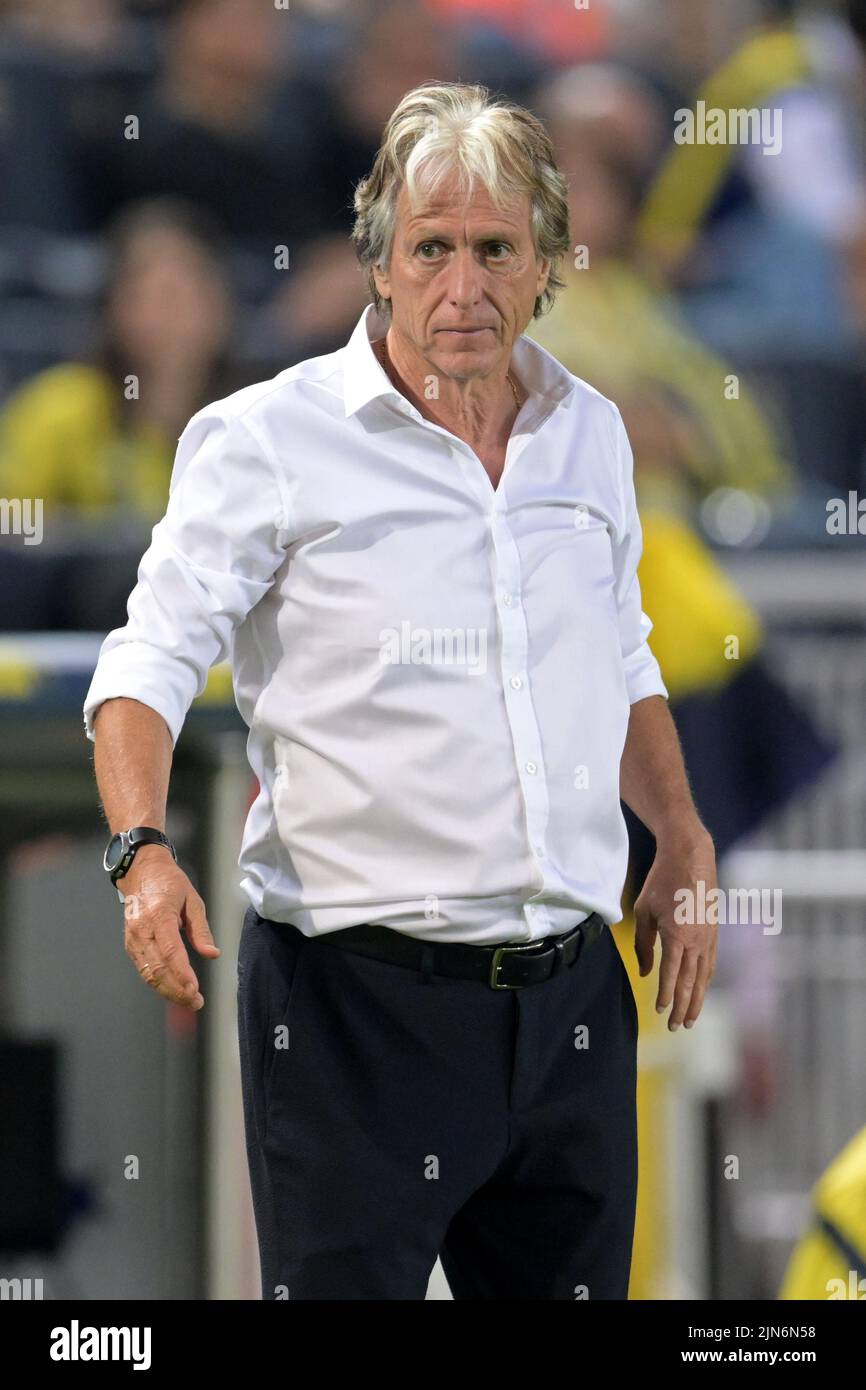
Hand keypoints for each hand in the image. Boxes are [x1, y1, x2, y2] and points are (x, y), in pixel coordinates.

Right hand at [119, 846, 219, 1009]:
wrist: (141, 871)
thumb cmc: (170, 883)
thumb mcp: (192, 899)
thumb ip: (201, 929)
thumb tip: (212, 954)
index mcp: (159, 915)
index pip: (170, 951)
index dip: (182, 974)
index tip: (194, 990)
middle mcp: (142, 929)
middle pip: (158, 968)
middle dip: (177, 989)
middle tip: (196, 1002)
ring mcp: (133, 938)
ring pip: (148, 973)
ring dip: (168, 991)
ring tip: (188, 1001)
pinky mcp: (130, 944)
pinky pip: (143, 969)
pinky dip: (157, 983)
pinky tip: (172, 990)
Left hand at [633, 827, 717, 1029]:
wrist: (690, 856)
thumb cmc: (662, 881)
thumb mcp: (644, 911)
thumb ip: (642, 944)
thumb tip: (644, 972)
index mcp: (677, 936)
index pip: (671, 975)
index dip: (666, 996)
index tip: (660, 1012)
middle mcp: (697, 941)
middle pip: (691, 982)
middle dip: (684, 1006)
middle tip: (677, 1028)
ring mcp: (709, 937)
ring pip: (704, 976)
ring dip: (697, 999)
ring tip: (691, 1019)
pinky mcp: (714, 931)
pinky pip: (711, 962)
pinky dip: (706, 980)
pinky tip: (702, 989)